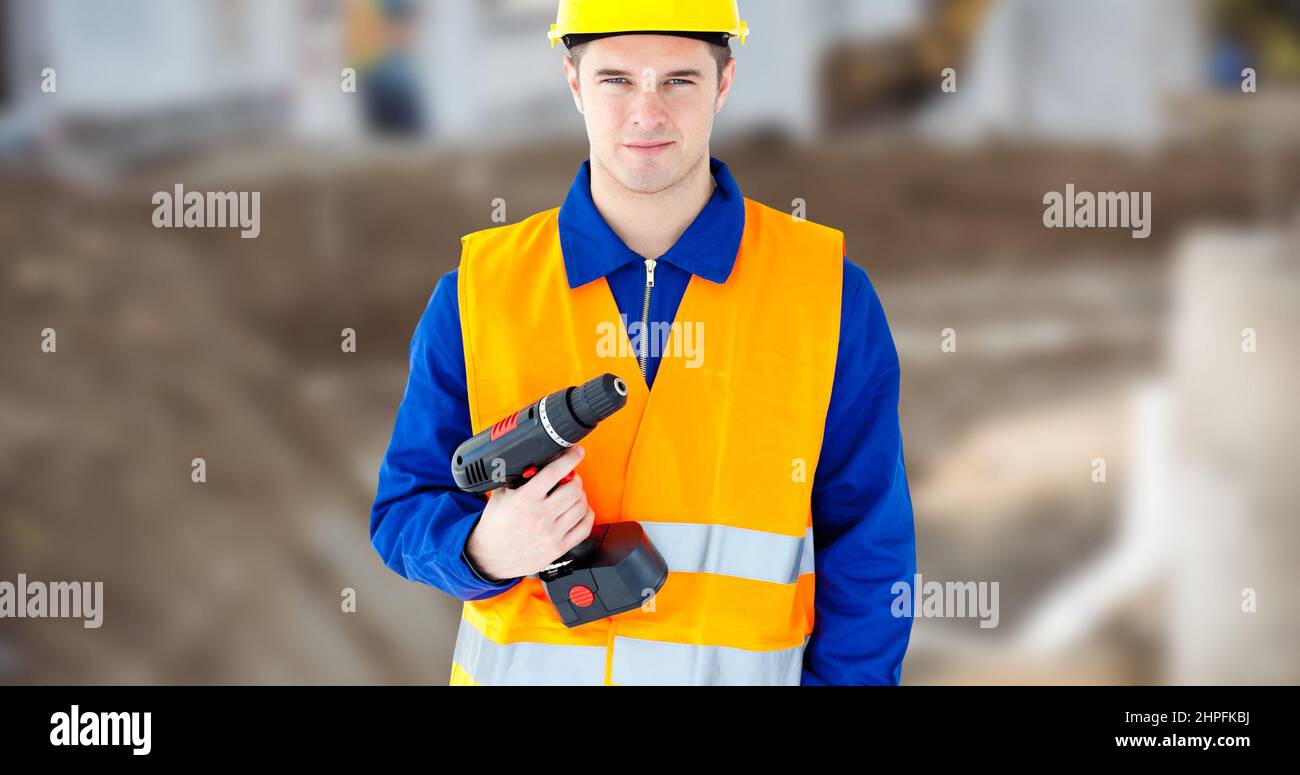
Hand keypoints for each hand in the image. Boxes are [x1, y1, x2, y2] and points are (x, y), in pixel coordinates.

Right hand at [465, 445, 594, 580]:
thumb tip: (536, 459)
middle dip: (574, 478)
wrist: (490, 557)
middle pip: (573, 489)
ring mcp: (551, 534)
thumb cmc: (496, 525)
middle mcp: (540, 517)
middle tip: (569, 478)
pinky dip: (586, 514)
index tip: (576, 452)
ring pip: (581, 506)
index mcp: (524, 500)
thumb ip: (517, 475)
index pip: (554, 473)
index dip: (570, 458)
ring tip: (571, 494)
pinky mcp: (559, 548)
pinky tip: (578, 511)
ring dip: (580, 496)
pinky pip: (585, 527)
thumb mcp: (501, 494)